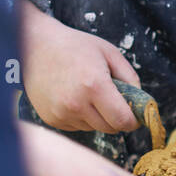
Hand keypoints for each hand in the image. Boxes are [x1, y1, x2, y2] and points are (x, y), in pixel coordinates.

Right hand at [19, 1, 141, 133]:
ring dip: (98, 117)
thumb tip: (141, 102)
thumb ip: (130, 77)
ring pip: (94, 128)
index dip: (133, 121)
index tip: (135, 116)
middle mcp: (76, 104)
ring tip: (89, 93)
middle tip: (114, 101)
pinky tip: (74, 97)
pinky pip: (77, 127)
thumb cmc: (75, 47)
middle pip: (110, 128)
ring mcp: (61, 113)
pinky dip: (82, 117)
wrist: (35, 46)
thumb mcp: (109, 53)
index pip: (122, 120)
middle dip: (117, 118)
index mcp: (94, 85)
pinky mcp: (52, 119)